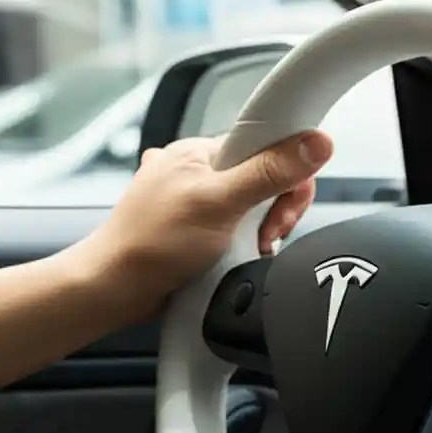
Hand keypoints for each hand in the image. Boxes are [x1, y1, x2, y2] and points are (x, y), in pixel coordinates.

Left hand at [72, 131, 333, 319]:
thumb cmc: (149, 243)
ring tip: (249, 247)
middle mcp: (202, 171)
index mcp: (202, 150)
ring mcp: (202, 200)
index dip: (288, 173)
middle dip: (276, 209)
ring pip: (258, 206)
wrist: (116, 290)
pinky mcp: (204, 228)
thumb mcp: (219, 202)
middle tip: (267, 233)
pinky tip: (239, 253)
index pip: (269, 144)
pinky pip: (244, 228)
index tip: (286, 202)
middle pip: (269, 177)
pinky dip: (249, 243)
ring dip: (263, 230)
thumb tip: (316, 143)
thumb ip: (269, 172)